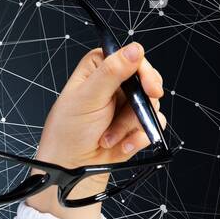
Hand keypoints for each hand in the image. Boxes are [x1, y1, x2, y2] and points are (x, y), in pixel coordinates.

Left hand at [25, 42, 166, 218]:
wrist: (70, 169)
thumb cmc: (68, 133)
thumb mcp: (87, 98)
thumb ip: (111, 72)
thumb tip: (134, 49)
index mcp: (96, 70)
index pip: (128, 57)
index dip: (142, 69)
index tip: (148, 86)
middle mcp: (112, 86)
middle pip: (146, 80)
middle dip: (143, 100)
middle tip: (142, 109)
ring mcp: (124, 107)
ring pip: (150, 106)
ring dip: (131, 125)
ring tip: (109, 136)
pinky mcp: (133, 126)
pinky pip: (151, 127)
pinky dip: (138, 138)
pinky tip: (121, 145)